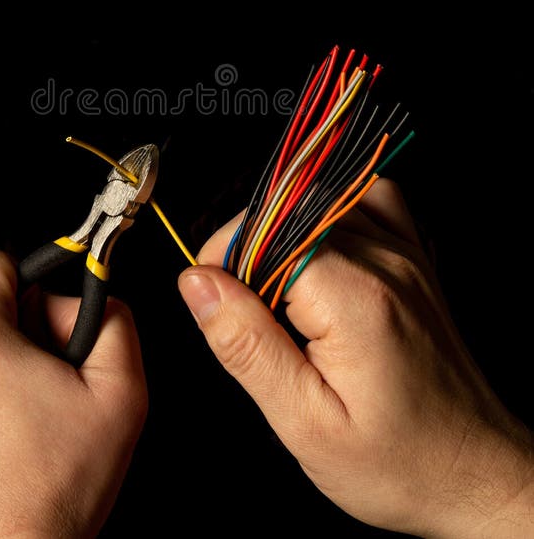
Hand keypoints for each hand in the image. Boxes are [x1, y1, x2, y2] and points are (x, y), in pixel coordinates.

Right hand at [178, 179, 533, 537]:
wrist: (475, 474)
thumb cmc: (396, 463)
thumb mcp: (304, 422)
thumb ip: (246, 345)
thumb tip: (197, 284)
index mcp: (354, 299)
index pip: (265, 230)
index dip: (223, 256)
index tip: (214, 299)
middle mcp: (383, 262)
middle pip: (287, 210)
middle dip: (247, 249)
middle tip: (245, 311)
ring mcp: (404, 254)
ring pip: (320, 199)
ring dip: (282, 233)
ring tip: (279, 292)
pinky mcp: (414, 259)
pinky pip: (369, 199)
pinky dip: (332, 211)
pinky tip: (320, 254)